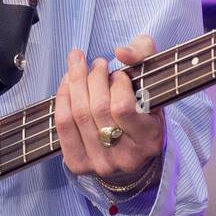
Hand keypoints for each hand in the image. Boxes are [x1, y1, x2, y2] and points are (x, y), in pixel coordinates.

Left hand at [54, 34, 164, 181]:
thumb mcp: (153, 81)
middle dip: (93, 77)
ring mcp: (101, 163)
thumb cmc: (143, 111)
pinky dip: (62, 99)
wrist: (132, 152)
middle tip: (97, 63)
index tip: (119, 74)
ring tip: (79, 66)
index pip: (123, 108)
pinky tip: (67, 83)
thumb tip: (121, 52)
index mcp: (149, 140)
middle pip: (98, 108)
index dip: (117, 84)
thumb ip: (144, 55)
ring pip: (78, 114)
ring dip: (75, 82)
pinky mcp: (79, 164)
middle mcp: (125, 157)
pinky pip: (63, 126)